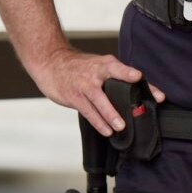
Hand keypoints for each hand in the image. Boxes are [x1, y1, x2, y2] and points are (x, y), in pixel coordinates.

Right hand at [31, 49, 164, 136]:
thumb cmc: (78, 67)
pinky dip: (98, 121)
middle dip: (125, 90)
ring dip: (110, 114)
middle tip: (136, 103)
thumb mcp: (97, 66)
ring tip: (121, 127)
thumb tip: (138, 94)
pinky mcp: (74, 96)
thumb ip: (115, 77)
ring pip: (100, 100)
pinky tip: (106, 130)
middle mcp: (95, 72)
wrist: (50, 62)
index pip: (122, 69)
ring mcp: (84, 84)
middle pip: (113, 78)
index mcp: (104, 64)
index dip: (132, 74)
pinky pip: (88, 110)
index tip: (141, 79)